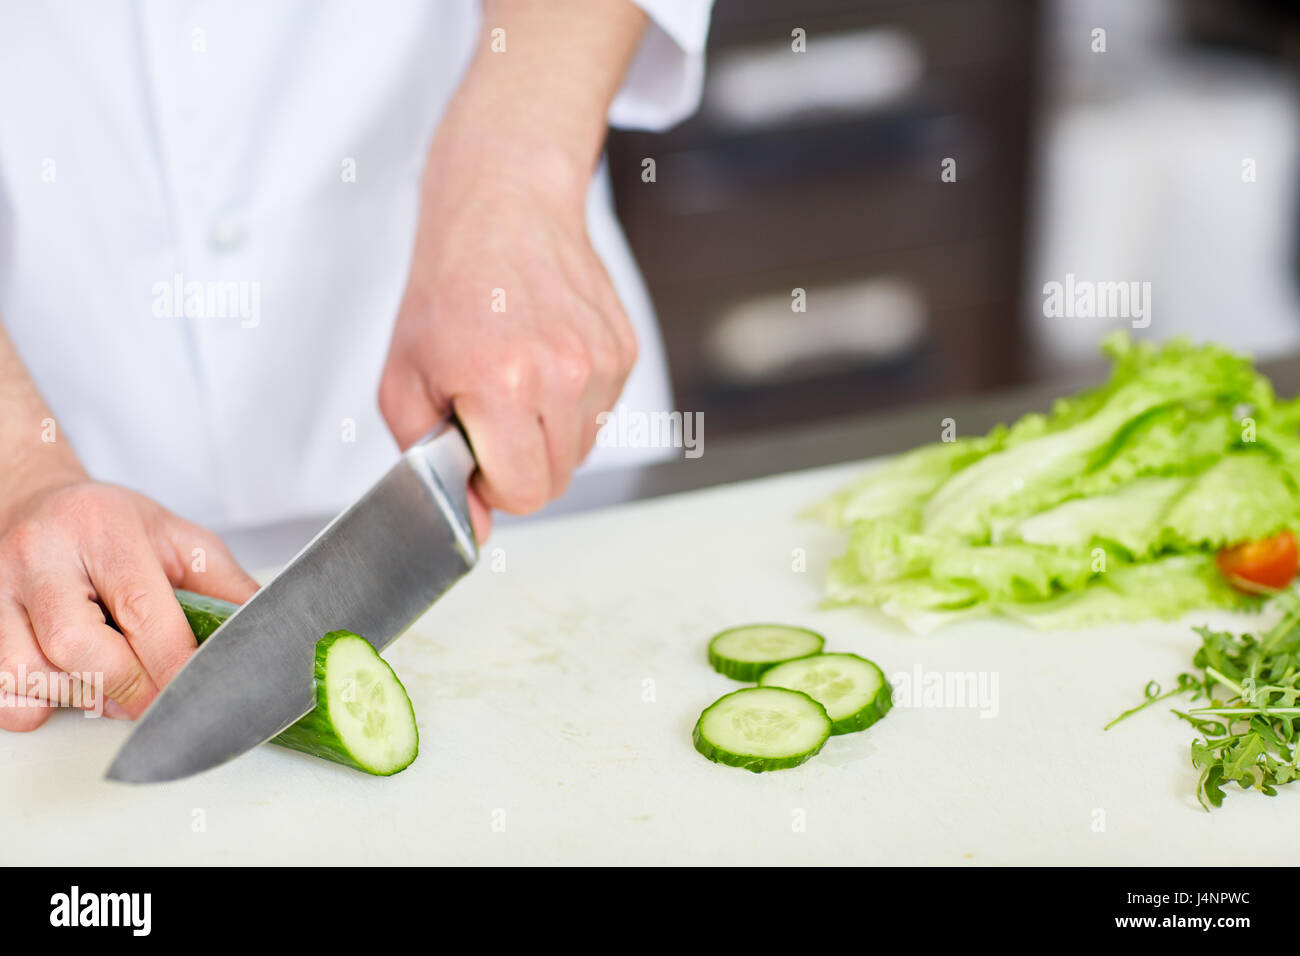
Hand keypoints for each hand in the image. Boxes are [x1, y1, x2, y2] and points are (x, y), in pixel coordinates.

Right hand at [0, 478, 258, 730]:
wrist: (41, 503)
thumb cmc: (115, 528)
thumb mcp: (180, 540)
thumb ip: (226, 586)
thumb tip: (270, 630)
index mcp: (104, 528)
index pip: (142, 609)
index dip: (175, 665)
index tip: (201, 695)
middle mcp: (41, 555)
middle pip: (79, 647)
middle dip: (127, 687)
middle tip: (155, 699)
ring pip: (32, 673)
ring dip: (82, 696)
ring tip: (112, 682)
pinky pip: (1, 688)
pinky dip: (35, 703)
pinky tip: (65, 682)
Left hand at [378, 0, 648, 542]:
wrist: (503, 207)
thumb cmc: (448, 290)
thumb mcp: (402, 377)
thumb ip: (426, 462)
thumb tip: (472, 529)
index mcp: (505, 382)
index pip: (525, 494)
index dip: (494, 487)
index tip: (475, 456)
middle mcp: (565, 374)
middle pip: (558, 481)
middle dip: (520, 465)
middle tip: (489, 417)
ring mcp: (602, 362)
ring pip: (582, 450)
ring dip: (547, 435)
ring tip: (516, 381)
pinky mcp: (624, 351)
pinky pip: (601, 414)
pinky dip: (572, 404)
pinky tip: (544, 360)